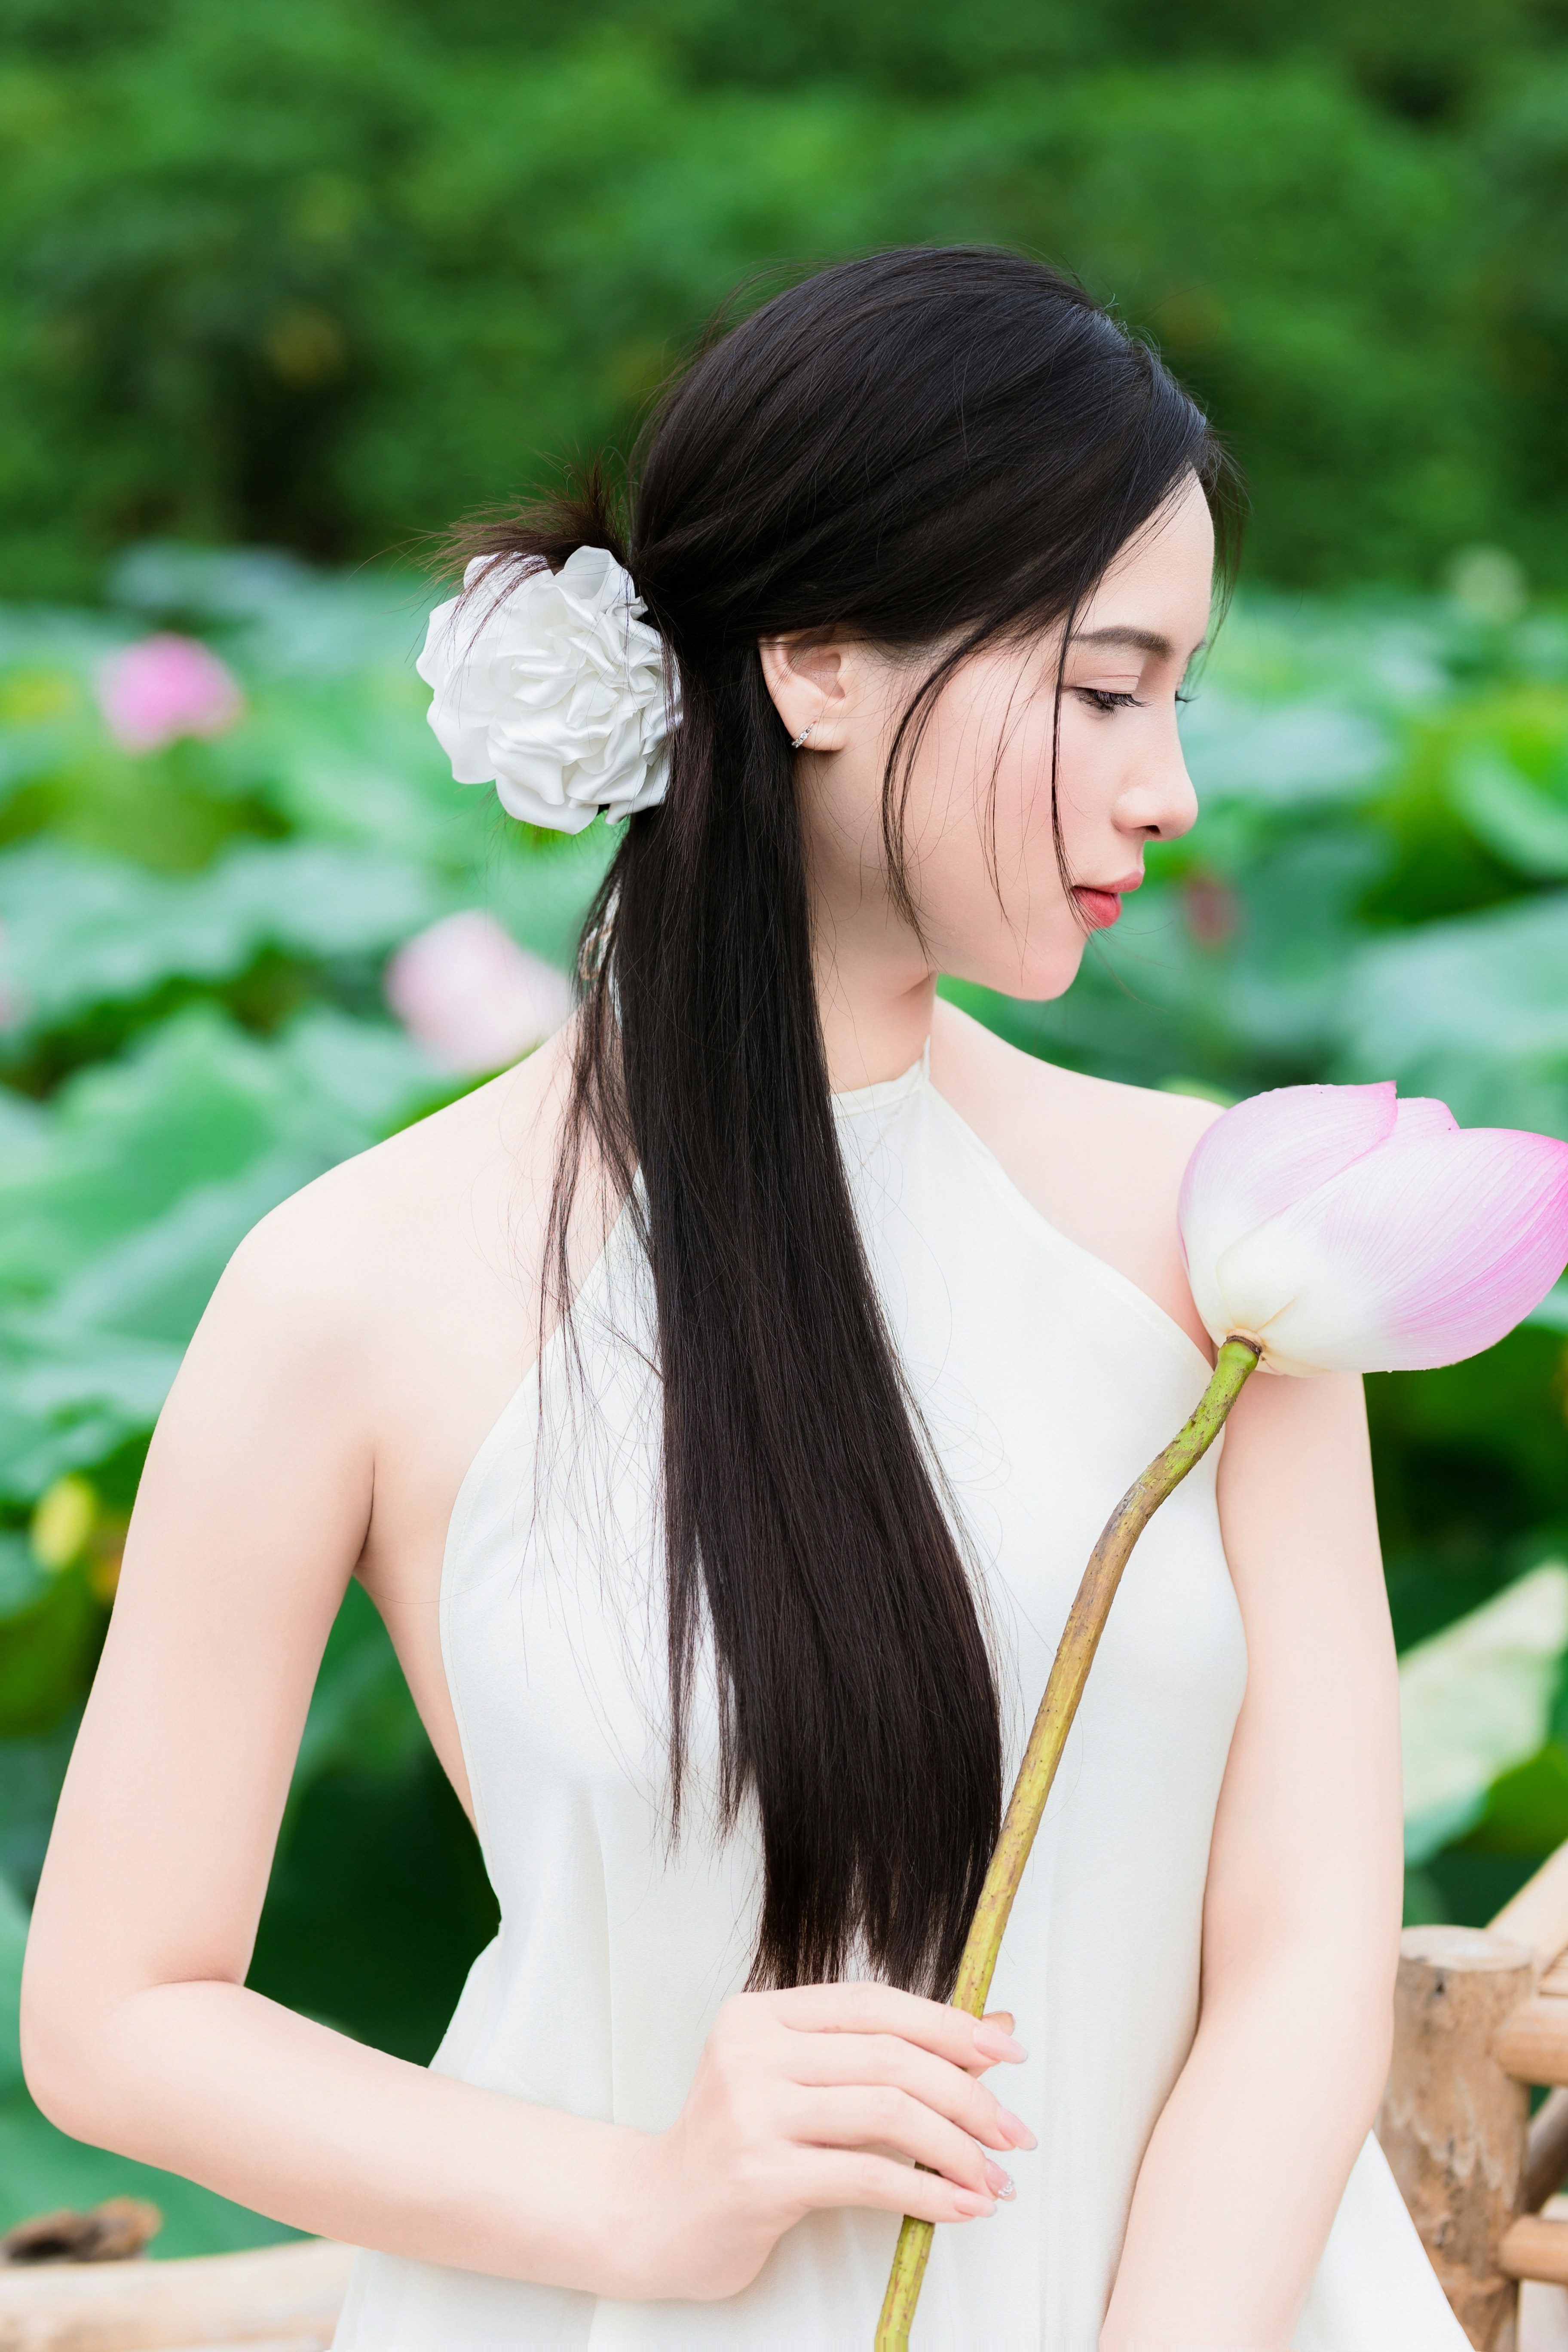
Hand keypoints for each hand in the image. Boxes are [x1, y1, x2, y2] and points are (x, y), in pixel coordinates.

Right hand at [619, 1982, 1033, 2300]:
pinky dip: (927, 2193)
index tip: (1008, 2053)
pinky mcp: (759, 2176)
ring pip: (886, 2112)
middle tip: (1013, 2133)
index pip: (875, 2003)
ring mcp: (751, 2111)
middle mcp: (752, 2050)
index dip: (949, 2024)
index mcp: (761, 2013)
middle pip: (890, 2056)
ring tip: (995, 2179)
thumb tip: (994, 2030)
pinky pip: (867, 2176)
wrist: (655, 2216)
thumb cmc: (740, 2146)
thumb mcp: (801, 2084)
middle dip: (968, 2094)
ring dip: (957, 2148)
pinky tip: (960, 2207)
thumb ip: (883, 2054)